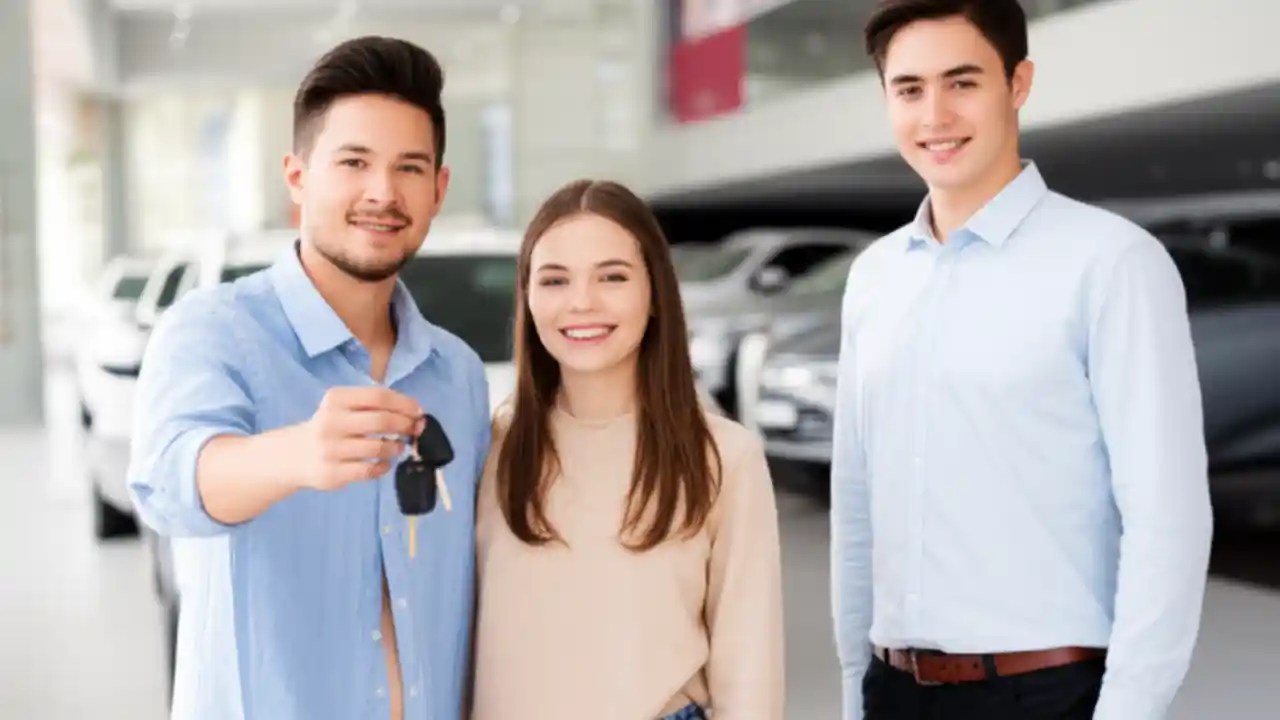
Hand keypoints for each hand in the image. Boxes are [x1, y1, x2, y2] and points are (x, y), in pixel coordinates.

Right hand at [290, 387, 424, 491]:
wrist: (294, 456)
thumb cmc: (330, 427)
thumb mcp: (344, 408)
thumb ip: (375, 407)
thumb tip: (417, 415)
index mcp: (336, 399)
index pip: (378, 396)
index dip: (404, 404)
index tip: (418, 412)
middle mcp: (331, 422)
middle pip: (381, 421)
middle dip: (405, 425)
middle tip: (414, 430)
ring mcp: (330, 450)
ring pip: (378, 448)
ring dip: (396, 447)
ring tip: (398, 446)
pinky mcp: (332, 474)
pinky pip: (369, 471)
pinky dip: (383, 466)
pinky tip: (383, 462)